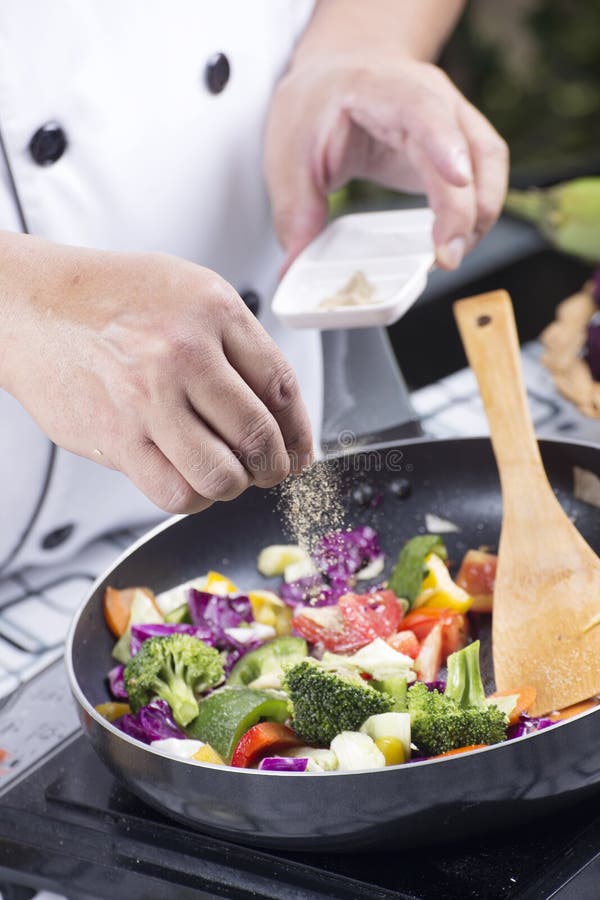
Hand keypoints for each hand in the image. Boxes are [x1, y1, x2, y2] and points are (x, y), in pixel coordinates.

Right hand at [0, 235, 312, 512]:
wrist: (33, 305)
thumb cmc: (110, 297)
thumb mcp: (189, 290)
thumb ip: (237, 343)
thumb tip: (278, 409)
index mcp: (213, 310)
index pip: (282, 387)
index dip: (301, 432)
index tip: (301, 451)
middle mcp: (185, 352)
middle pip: (259, 436)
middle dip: (275, 467)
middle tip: (270, 471)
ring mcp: (149, 398)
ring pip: (222, 475)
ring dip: (234, 486)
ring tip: (226, 474)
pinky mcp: (117, 437)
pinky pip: (176, 493)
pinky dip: (194, 498)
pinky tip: (188, 479)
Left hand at [265, 55, 508, 270]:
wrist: (336, 78)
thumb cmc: (317, 106)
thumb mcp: (289, 154)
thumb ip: (296, 210)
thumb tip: (297, 263)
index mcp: (385, 89)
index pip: (424, 111)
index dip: (445, 145)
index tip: (457, 183)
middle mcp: (432, 99)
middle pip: (471, 148)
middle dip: (467, 208)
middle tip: (446, 257)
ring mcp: (452, 121)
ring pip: (489, 164)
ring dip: (480, 215)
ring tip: (451, 256)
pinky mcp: (458, 148)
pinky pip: (484, 179)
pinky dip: (475, 214)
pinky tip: (453, 242)